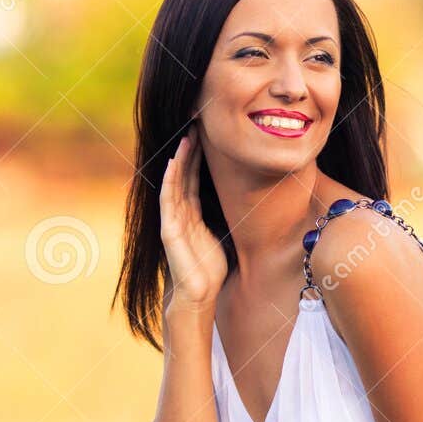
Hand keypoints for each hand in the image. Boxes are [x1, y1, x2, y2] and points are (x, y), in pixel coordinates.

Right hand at [159, 127, 227, 309]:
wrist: (199, 295)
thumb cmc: (212, 270)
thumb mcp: (225, 236)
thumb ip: (229, 219)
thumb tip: (254, 204)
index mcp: (193, 215)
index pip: (195, 180)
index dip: (200, 159)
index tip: (209, 137)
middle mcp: (181, 214)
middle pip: (184, 176)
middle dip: (190, 152)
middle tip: (197, 126)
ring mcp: (173, 221)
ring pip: (175, 183)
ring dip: (180, 160)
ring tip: (187, 138)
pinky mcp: (169, 231)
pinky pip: (168, 201)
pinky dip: (170, 182)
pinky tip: (173, 164)